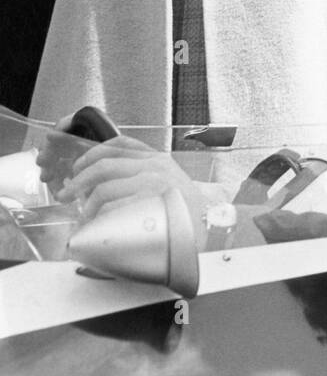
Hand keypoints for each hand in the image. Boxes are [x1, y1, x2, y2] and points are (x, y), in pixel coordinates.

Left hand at [53, 135, 202, 226]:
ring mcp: (154, 184)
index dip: (91, 153)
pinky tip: (98, 227)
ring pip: (105, 189)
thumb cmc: (185, 214)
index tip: (78, 167)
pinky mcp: (151, 204)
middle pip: (104, 165)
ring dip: (88, 207)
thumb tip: (101, 187)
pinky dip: (99, 220)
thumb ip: (139, 179)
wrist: (211, 232)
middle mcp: (156, 166)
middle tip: (66, 196)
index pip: (119, 143)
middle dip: (78, 182)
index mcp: (157, 159)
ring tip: (85, 220)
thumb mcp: (166, 186)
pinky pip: (113, 209)